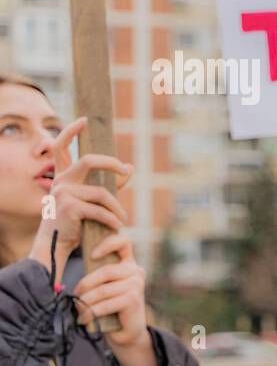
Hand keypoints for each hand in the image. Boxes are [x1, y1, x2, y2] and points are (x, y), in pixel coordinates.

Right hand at [28, 117, 133, 281]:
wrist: (57, 244)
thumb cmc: (76, 222)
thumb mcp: (92, 201)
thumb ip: (110, 184)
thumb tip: (130, 168)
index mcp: (63, 176)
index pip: (61, 148)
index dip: (71, 132)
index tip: (84, 120)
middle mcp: (60, 181)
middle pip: (88, 161)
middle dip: (110, 163)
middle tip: (125, 169)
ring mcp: (63, 193)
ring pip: (101, 192)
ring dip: (117, 207)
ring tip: (122, 219)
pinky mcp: (70, 207)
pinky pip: (100, 209)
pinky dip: (112, 218)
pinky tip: (117, 226)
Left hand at [73, 233, 155, 365]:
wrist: (127, 332)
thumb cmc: (112, 307)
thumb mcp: (105, 286)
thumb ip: (98, 275)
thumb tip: (75, 275)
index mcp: (130, 264)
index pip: (124, 242)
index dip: (107, 243)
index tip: (91, 255)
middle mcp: (137, 272)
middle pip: (105, 271)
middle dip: (85, 285)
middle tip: (75, 296)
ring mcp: (137, 286)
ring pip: (102, 290)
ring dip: (85, 302)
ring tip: (78, 310)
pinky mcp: (133, 300)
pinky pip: (105, 304)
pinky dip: (90, 313)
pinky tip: (83, 319)